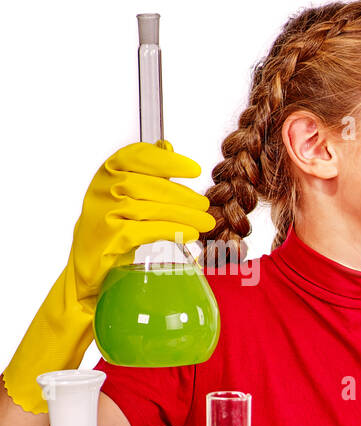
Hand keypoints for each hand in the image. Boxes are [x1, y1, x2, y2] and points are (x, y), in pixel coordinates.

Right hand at [3, 143, 213, 412]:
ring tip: (205, 223)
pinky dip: (169, 231)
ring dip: (182, 214)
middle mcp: (100, 191)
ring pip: (147, 207)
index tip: (193, 169)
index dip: (166, 159)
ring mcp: (101, 214)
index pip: (134, 156)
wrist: (90, 278)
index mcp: (106, 176)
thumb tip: (167, 147)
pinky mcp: (107, 239)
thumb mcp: (127, 200)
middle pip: (147, 184)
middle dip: (182, 195)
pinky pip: (142, 230)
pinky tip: (188, 235)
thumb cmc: (113, 238)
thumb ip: (146, 175)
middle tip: (205, 206)